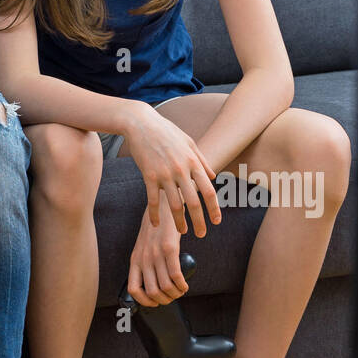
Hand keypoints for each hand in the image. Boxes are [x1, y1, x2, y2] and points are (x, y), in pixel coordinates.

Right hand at [119, 100, 221, 235]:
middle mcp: (181, 170)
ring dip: (179, 222)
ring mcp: (164, 174)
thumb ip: (202, 160)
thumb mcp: (189, 142)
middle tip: (202, 235)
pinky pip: (153, 200)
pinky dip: (154, 214)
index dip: (214, 208)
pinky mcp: (148, 176)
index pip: (208, 191)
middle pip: (194, 202)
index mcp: (193, 162)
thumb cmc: (166, 131)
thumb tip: (214, 176)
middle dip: (199, 222)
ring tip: (182, 232)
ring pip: (174, 204)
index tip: (216, 221)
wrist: (141, 123)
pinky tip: (155, 224)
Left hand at [127, 191, 189, 306]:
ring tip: (181, 290)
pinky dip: (182, 285)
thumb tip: (153, 284)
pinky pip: (175, 275)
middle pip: (153, 292)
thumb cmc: (155, 229)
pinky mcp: (169, 248)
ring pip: (165, 287)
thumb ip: (145, 263)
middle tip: (173, 296)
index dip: (145, 302)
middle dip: (165, 300)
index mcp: (135, 260)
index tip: (155, 303)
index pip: (133, 290)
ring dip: (176, 294)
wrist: (162, 206)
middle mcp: (143, 259)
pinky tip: (185, 285)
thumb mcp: (144, 247)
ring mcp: (155, 254)